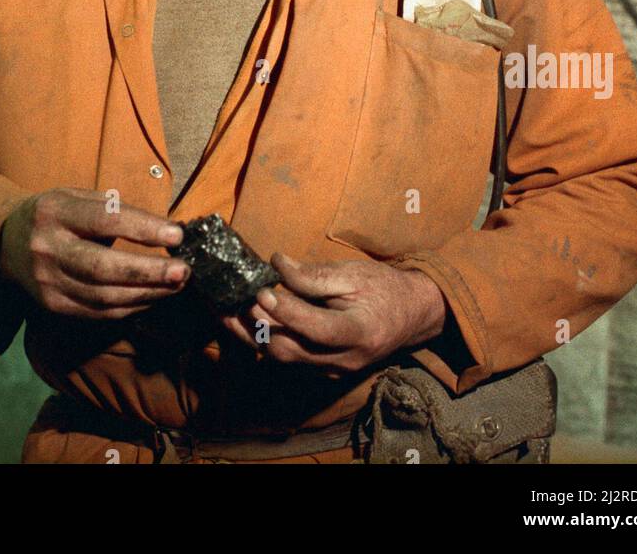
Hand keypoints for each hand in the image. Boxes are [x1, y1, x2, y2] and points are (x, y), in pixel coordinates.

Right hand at [0, 187, 186, 319]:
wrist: (6, 244)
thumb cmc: (55, 215)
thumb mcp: (75, 197)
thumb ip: (113, 209)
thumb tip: (164, 229)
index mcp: (54, 212)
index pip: (104, 220)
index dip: (142, 229)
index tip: (176, 235)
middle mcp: (47, 249)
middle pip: (102, 267)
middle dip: (148, 272)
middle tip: (183, 270)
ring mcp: (48, 283)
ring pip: (103, 297)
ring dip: (146, 293)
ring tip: (176, 284)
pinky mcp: (53, 307)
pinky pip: (98, 313)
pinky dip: (130, 307)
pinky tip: (153, 297)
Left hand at [220, 254, 446, 375]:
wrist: (411, 315)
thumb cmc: (384, 287)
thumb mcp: (354, 273)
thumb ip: (315, 275)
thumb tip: (276, 266)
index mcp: (358, 333)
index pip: (316, 328)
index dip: (287, 312)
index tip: (262, 292)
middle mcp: (343, 361)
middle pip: (289, 351)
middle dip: (253, 328)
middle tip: (227, 303)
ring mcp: (332, 371)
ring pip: (282, 359)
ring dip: (251, 337)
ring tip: (225, 312)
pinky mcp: (323, 370)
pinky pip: (288, 358)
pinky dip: (264, 340)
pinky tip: (245, 321)